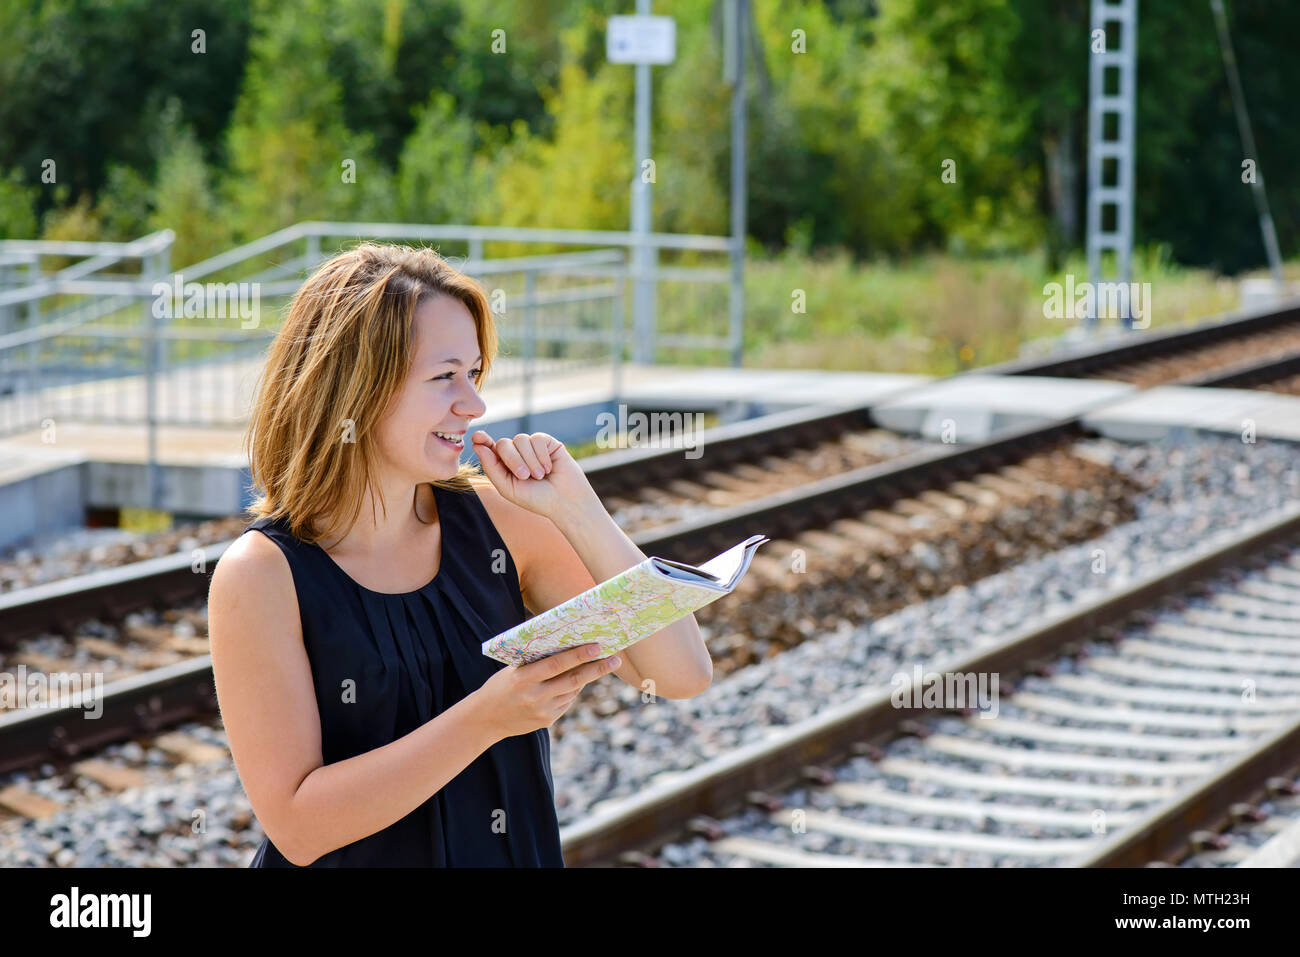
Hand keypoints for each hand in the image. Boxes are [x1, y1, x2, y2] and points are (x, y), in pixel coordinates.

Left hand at [470, 430, 597, 519]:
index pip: (490, 448)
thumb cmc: (536, 499)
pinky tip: (550, 467)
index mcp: (504, 465)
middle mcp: (516, 453)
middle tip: (525, 477)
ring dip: (530, 460)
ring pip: (520, 439)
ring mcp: (532, 447)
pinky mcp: (548, 442)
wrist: (564, 501)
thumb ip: (491, 468)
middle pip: (503, 443)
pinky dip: (542, 455)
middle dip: (513, 460)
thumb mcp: (507, 488)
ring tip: (540, 476)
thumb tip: (477, 445)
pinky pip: (537, 438)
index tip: (478, 437)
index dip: (483, 441)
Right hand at [473, 643, 621, 737]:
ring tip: (600, 665)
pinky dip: (572, 690)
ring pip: (572, 691)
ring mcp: (542, 712)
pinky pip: (566, 702)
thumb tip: (566, 646)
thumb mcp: (513, 670)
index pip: (557, 665)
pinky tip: (576, 681)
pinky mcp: (547, 722)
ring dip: (586, 678)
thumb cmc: (500, 686)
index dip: (579, 655)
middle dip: (597, 669)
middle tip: (615, 658)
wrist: (485, 719)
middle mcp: (535, 697)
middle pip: (573, 680)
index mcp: (524, 679)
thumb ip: (536, 662)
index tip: (598, 646)